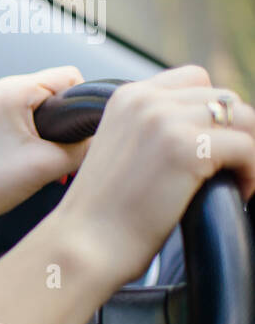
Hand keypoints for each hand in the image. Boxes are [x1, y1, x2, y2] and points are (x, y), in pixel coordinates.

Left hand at [0, 66, 92, 223]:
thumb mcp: (49, 165)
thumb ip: (85, 147)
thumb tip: (104, 138)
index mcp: (14, 89)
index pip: (71, 77)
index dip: (84, 105)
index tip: (83, 135)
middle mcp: (1, 88)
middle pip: (57, 91)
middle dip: (67, 122)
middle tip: (66, 156)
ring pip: (42, 107)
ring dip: (52, 132)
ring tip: (50, 162)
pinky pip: (25, 117)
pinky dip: (37, 136)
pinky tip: (36, 161)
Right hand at [48, 65, 254, 284]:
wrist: (85, 243)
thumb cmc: (104, 212)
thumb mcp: (121, 150)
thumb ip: (153, 128)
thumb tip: (208, 129)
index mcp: (127, 97)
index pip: (195, 79)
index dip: (212, 112)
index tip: (212, 146)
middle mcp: (145, 100)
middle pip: (224, 98)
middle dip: (235, 133)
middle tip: (228, 169)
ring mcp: (165, 121)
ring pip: (243, 118)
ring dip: (248, 150)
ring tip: (236, 180)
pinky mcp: (187, 149)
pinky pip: (247, 148)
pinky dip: (251, 172)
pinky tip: (238, 193)